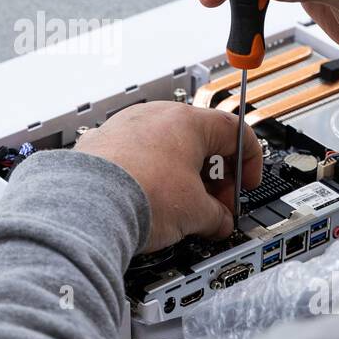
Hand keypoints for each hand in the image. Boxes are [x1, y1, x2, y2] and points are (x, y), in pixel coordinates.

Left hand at [74, 102, 261, 251]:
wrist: (88, 205)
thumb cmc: (138, 194)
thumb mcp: (196, 213)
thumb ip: (217, 216)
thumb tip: (218, 222)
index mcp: (187, 121)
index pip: (235, 131)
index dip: (250, 161)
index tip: (246, 185)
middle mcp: (155, 116)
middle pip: (200, 140)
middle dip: (214, 176)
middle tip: (215, 206)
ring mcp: (125, 127)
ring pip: (167, 148)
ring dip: (182, 177)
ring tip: (180, 210)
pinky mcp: (101, 145)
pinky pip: (138, 157)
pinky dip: (151, 177)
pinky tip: (148, 204)